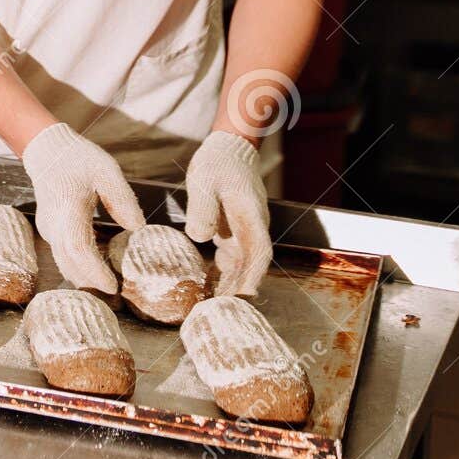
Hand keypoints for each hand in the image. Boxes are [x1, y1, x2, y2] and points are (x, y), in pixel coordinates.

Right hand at [21, 122, 145, 292]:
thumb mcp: (107, 171)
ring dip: (84, 279)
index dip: (94, 271)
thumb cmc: (78, 159)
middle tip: (116, 299)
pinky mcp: (49, 231)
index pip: (78, 248)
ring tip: (108, 291)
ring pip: (64, 263)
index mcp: (68, 208)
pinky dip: (79, 268)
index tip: (113, 286)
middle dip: (91, 283)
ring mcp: (48, 229)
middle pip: (69, 264)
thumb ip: (122, 198)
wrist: (47, 151)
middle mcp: (53, 223)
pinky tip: (96, 273)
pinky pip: (63, 256)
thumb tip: (137, 228)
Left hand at [184, 129, 271, 296]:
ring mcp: (245, 231)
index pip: (259, 252)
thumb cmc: (218, 162)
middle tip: (218, 312)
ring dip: (229, 284)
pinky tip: (204, 285)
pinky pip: (230, 258)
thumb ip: (203, 209)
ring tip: (209, 305)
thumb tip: (200, 237)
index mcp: (251, 217)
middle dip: (238, 289)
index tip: (245, 296)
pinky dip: (220, 273)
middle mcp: (253, 228)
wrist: (228, 147)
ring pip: (241, 264)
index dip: (253, 276)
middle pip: (251, 265)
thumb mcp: (205, 181)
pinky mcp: (233, 230)